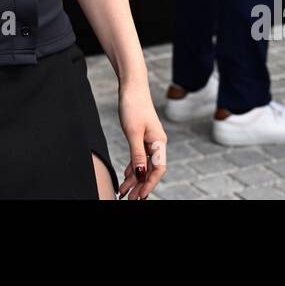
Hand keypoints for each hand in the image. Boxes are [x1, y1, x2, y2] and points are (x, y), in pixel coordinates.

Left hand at [116, 84, 167, 199]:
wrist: (132, 86)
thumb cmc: (133, 106)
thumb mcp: (133, 132)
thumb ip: (137, 154)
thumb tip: (140, 175)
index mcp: (159, 143)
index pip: (157, 170)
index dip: (149, 184)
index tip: (140, 197)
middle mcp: (157, 143)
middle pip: (150, 170)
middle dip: (140, 186)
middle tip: (130, 199)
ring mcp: (149, 140)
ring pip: (143, 165)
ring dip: (135, 179)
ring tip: (125, 192)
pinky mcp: (141, 136)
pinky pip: (138, 157)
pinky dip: (132, 167)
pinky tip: (127, 175)